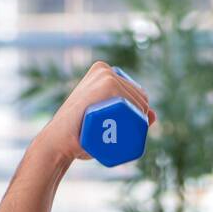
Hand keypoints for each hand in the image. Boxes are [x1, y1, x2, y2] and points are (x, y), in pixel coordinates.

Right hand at [33, 61, 156, 164]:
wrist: (58, 142)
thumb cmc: (80, 135)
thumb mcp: (105, 124)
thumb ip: (129, 118)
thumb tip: (154, 116)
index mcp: (104, 72)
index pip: (137, 95)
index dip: (138, 115)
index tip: (122, 130)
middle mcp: (105, 70)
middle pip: (141, 98)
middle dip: (140, 120)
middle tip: (119, 135)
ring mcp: (106, 75)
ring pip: (140, 104)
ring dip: (138, 123)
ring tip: (118, 134)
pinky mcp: (107, 84)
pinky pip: (135, 104)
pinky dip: (137, 117)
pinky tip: (126, 126)